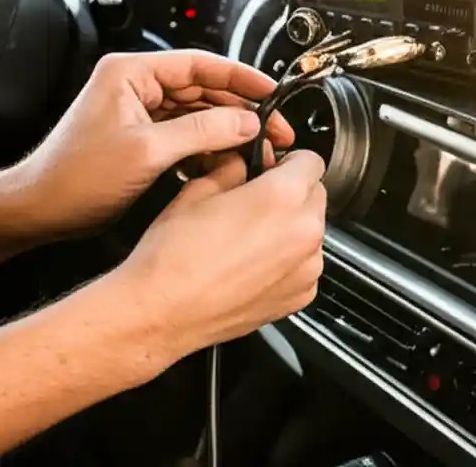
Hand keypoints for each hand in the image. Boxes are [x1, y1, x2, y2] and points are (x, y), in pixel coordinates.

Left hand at [7, 50, 294, 241]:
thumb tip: (246, 121)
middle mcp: (136, 87)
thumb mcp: (147, 151)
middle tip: (275, 130)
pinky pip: (188, 135)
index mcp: (131, 73)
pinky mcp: (144, 138)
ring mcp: (140, 113)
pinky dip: (210, 148)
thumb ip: (203, 131)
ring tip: (258, 150)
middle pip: (205, 90)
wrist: (40, 211)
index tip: (272, 91)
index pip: (200, 64)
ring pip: (200, 114)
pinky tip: (227, 163)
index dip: (241, 77)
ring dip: (229, 132)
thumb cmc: (73, 177)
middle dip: (242, 111)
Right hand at [109, 151, 326, 359]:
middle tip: (256, 202)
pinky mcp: (301, 295)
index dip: (288, 161)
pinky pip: (305, 264)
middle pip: (315, 195)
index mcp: (282, 196)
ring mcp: (306, 268)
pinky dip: (288, 260)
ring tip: (249, 238)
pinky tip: (251, 264)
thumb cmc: (173, 257)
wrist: (161, 314)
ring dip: (291, 227)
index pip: (311, 161)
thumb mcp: (197, 191)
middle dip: (291, 193)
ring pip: (312, 231)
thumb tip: (244, 161)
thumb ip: (233, 168)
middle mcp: (304, 232)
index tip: (273, 168)